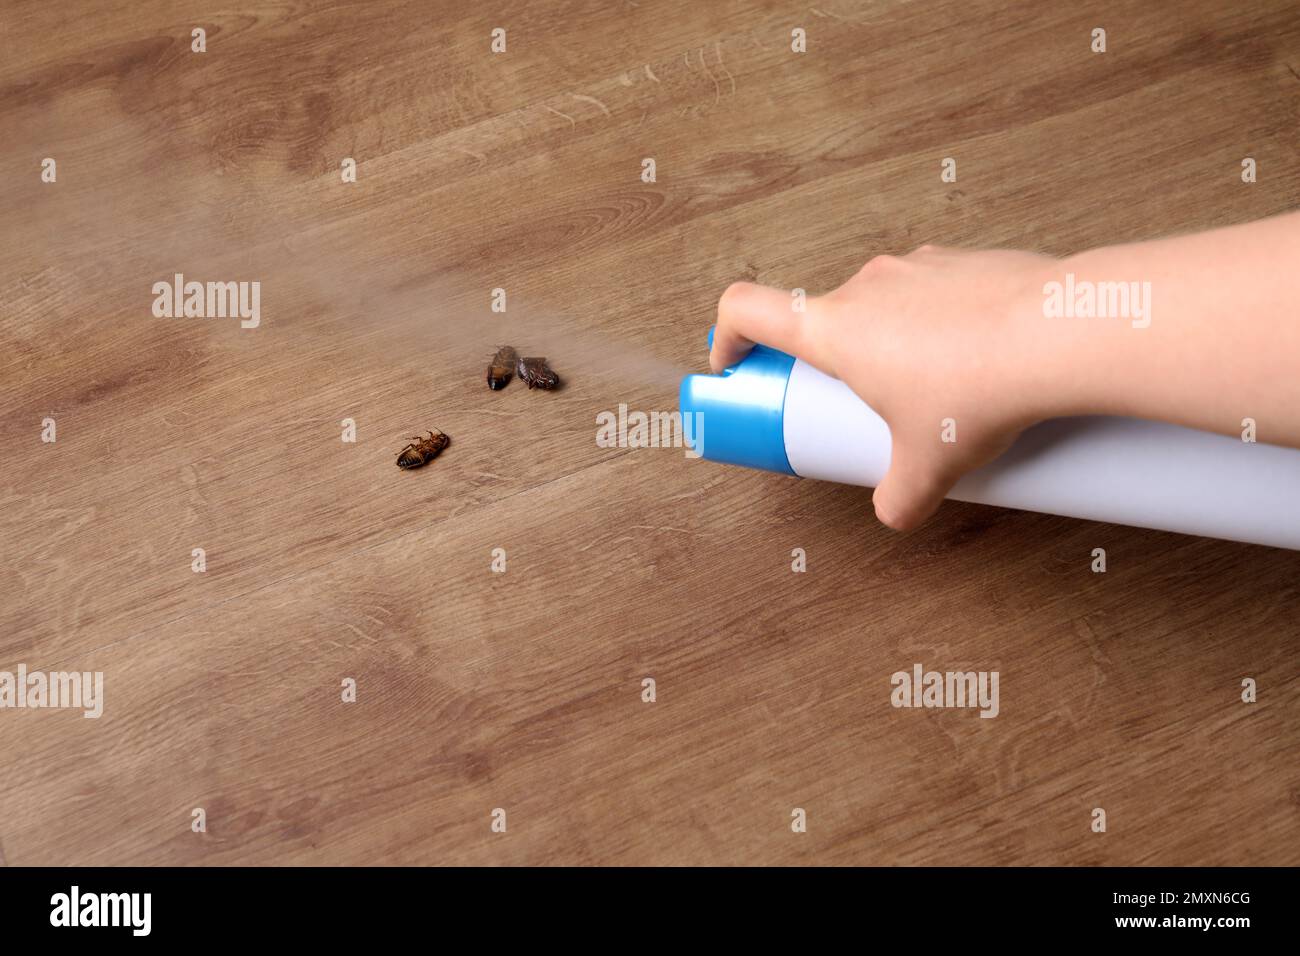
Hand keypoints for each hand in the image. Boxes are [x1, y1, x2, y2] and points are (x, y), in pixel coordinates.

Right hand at [710, 245, 1057, 530]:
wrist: (1063, 333)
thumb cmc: (980, 388)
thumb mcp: (929, 465)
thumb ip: (900, 497)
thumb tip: (894, 512)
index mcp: (836, 328)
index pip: (749, 308)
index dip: (729, 335)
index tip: (736, 364)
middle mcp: (868, 284)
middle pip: (824, 319)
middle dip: (833, 363)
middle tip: (859, 404)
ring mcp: (919, 266)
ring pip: (883, 304)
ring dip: (891, 343)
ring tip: (933, 390)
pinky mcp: (967, 261)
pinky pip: (935, 293)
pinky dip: (941, 325)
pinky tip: (979, 362)